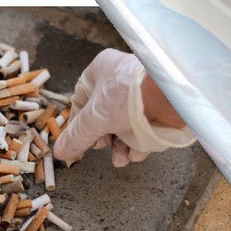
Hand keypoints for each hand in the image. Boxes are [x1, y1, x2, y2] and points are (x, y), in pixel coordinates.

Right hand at [53, 49, 194, 166]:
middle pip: (103, 117)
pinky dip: (139, 143)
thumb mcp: (93, 120)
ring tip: (121, 159)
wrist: (170, 95)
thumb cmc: (127, 95)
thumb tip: (61, 152)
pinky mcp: (158, 105)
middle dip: (103, 140)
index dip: (78, 125)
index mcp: (99, 71)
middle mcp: (119, 79)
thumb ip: (76, 138)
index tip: (78, 143)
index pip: (81, 101)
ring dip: (121, 146)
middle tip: (102, 147)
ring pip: (124, 124)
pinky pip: (143, 126)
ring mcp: (140, 92)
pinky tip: (136, 154)